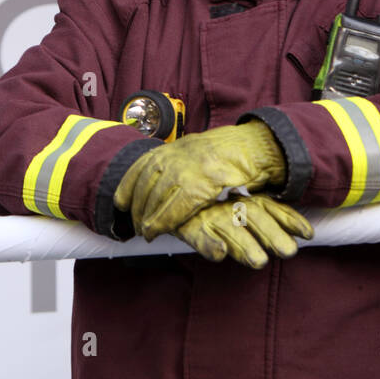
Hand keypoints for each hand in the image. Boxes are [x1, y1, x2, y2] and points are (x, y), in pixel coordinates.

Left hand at [114, 121, 286, 239]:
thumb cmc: (231, 152)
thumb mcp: (198, 150)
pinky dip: (167, 220)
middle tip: (137, 226)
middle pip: (147, 184)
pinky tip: (162, 230)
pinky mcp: (206, 180)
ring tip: (147, 232)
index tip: (120, 203)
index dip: (127, 186)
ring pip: (159, 196)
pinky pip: (179, 205)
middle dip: (138, 208)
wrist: (259, 146)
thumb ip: (179, 162)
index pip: (141, 166)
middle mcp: (180, 154)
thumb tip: (159, 178)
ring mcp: (192, 166)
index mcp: (176, 146)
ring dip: (149, 217)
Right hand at [174, 194, 313, 268]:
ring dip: (244, 244)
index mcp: (244, 201)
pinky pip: (198, 236)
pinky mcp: (187, 227)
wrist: (167, 198)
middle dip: (271, 234)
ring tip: (259, 261)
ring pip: (229, 228)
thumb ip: (270, 222)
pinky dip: (208, 243)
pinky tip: (219, 253)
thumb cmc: (213, 210)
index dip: (289, 219)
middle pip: (253, 217)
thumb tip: (304, 235)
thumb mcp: (242, 213)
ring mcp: (208, 216)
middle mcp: (228, 206)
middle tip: (289, 252)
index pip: (270, 207)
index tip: (308, 234)